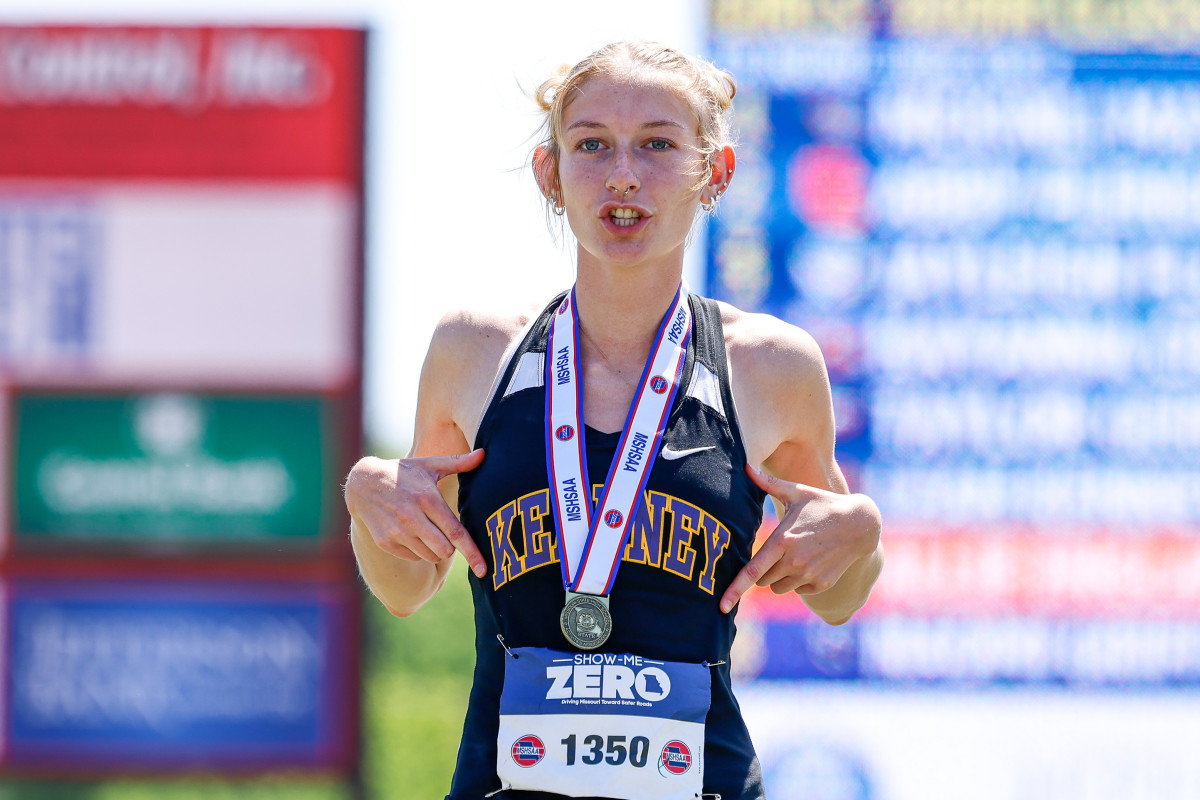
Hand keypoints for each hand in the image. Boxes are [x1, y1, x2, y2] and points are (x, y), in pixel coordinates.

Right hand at [346, 449, 487, 577]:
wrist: (363, 484)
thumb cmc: (403, 474)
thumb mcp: (429, 466)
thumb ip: (457, 463)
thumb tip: (483, 454)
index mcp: (427, 499)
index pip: (456, 532)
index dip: (472, 552)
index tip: (483, 569)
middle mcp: (412, 517)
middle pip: (445, 550)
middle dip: (451, 547)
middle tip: (445, 533)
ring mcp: (397, 532)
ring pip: (430, 556)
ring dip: (435, 549)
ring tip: (428, 531)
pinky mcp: (385, 542)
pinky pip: (414, 557)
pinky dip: (418, 551)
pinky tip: (412, 533)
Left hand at [719, 464, 878, 613]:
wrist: (860, 524)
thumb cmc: (823, 504)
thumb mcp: (796, 491)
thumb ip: (768, 483)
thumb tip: (745, 466)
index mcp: (782, 541)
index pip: (752, 571)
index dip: (734, 589)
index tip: (721, 605)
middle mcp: (794, 561)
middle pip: (762, 580)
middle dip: (761, 571)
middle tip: (774, 552)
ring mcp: (808, 574)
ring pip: (778, 588)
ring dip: (778, 578)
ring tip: (792, 555)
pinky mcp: (821, 583)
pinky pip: (798, 590)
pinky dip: (798, 580)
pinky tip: (809, 561)